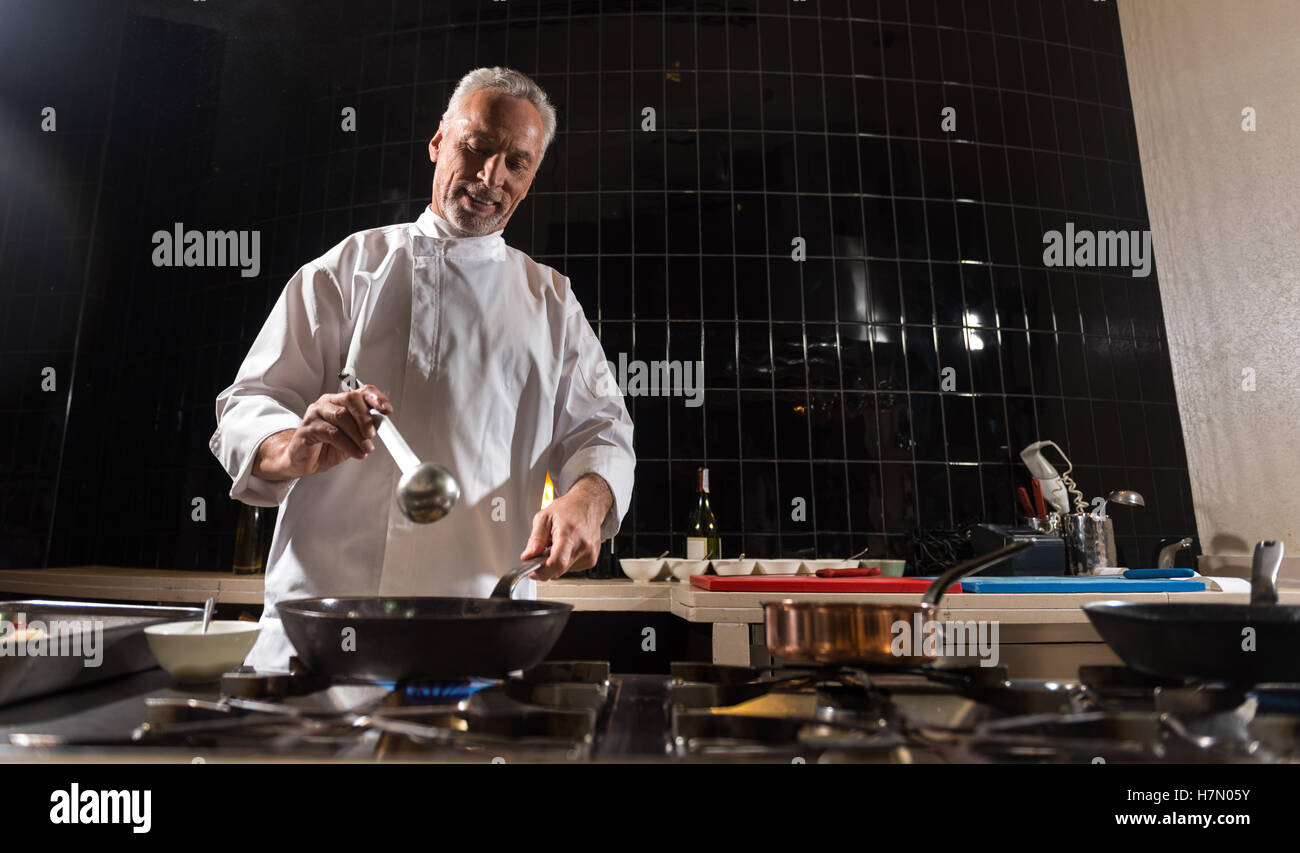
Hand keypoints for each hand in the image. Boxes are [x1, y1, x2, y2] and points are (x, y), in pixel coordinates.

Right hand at [253, 385, 393, 480]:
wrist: (302, 460)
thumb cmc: (327, 445)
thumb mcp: (352, 437)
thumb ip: (365, 429)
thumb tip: (381, 424)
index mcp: (340, 401)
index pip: (360, 391)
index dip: (376, 398)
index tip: (387, 409)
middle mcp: (327, 403)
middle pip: (350, 399)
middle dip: (365, 417)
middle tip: (372, 434)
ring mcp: (315, 413)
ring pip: (341, 416)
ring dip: (358, 434)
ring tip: (366, 448)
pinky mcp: (307, 428)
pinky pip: (331, 433)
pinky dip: (348, 444)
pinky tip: (356, 453)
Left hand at [520, 474, 612, 579]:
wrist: (588, 505)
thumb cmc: (568, 508)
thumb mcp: (544, 518)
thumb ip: (535, 539)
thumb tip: (528, 557)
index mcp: (569, 534)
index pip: (557, 563)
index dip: (542, 572)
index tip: (533, 572)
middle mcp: (582, 546)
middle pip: (559, 569)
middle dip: (546, 564)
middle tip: (543, 550)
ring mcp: (589, 554)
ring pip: (564, 571)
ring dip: (556, 562)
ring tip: (558, 544)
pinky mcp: (591, 560)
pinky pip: (572, 568)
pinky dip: (565, 561)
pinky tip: (567, 547)